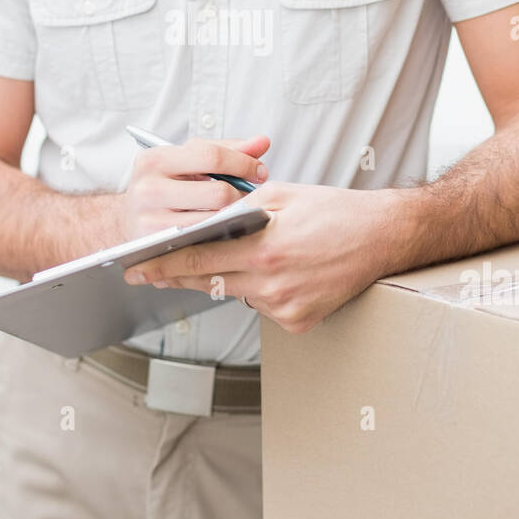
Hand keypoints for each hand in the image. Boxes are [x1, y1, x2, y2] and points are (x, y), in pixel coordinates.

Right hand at [121, 133, 270, 240]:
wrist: (126, 218)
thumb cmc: (164, 184)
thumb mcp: (188, 160)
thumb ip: (226, 150)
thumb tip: (262, 142)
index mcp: (155, 159)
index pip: (212, 156)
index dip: (244, 163)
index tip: (260, 171)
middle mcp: (149, 189)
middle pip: (218, 194)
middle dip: (243, 197)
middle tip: (252, 200)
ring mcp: (150, 221)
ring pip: (214, 222)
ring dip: (235, 220)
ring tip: (241, 216)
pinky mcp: (158, 248)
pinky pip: (204, 244)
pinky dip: (220, 238)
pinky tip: (225, 232)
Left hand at [123, 181, 400, 333]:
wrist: (381, 237)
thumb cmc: (334, 212)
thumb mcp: (280, 195)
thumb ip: (237, 209)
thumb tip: (202, 221)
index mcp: (263, 249)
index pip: (197, 259)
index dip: (162, 264)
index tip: (136, 267)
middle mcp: (272, 284)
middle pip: (209, 282)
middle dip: (179, 275)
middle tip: (150, 271)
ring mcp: (285, 308)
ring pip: (237, 294)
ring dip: (232, 277)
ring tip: (253, 255)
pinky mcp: (298, 322)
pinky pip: (263, 307)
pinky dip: (262, 290)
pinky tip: (283, 271)